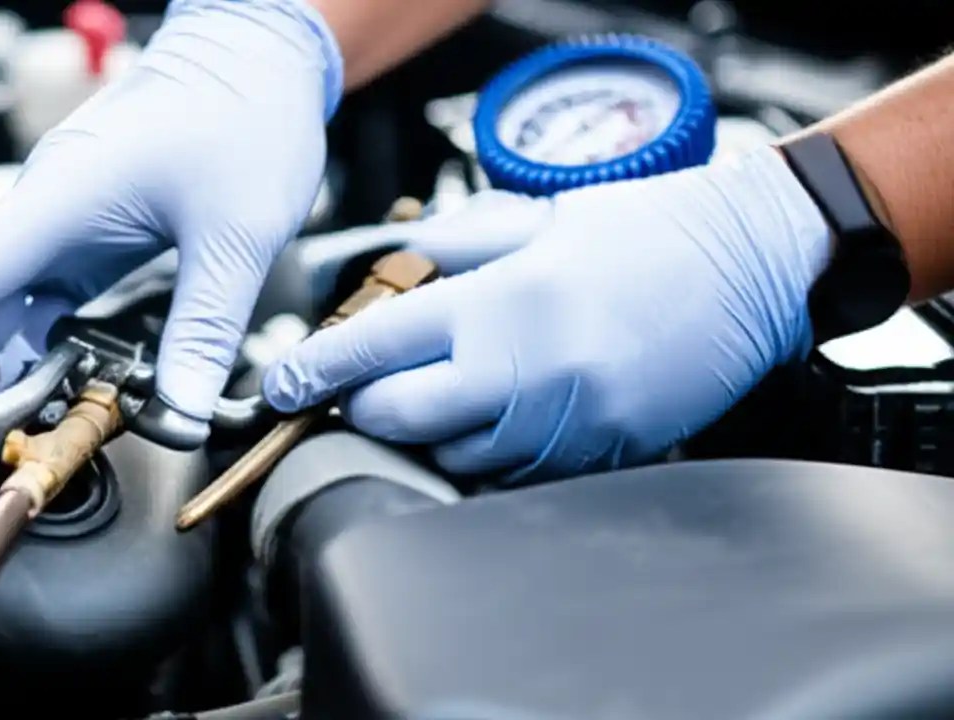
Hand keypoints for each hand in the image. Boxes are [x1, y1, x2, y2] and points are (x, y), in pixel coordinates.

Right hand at [0, 0, 342, 432]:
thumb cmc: (244, 111)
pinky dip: (45, 334)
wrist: (261, 50)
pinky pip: (50, 288)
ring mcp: (68, 215)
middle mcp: (49, 209)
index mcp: (60, 202)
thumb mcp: (237, 234)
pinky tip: (58, 372)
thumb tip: (180, 414)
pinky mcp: (95, 222)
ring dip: (0, 356)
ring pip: (11, 297)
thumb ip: (203, 329)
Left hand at [264, 148, 832, 480]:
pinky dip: (492, 452)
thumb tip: (395, 269)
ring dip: (432, 434)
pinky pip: (517, 474)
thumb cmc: (651, 231)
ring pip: (455, 458)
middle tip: (365, 388)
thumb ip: (457, 245)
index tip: (281, 386)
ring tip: (453, 390)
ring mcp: (567, 423)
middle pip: (399, 420)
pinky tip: (507, 413)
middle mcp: (527, 371)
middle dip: (365, 409)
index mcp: (503, 302)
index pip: (377, 348)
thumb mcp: (543, 216)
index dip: (316, 370)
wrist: (756, 265)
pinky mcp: (601, 453)